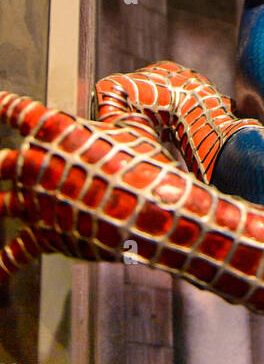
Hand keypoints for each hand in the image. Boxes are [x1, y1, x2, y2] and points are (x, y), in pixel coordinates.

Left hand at [0, 89, 199, 277]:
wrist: (149, 209)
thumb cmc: (145, 163)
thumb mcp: (134, 127)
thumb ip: (116, 114)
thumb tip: (117, 100)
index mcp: (56, 130)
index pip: (19, 112)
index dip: (4, 106)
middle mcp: (36, 163)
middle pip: (2, 162)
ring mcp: (35, 201)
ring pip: (0, 204)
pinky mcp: (44, 234)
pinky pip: (15, 252)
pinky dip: (4, 263)